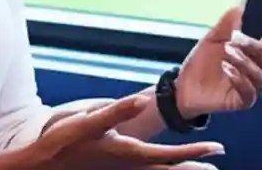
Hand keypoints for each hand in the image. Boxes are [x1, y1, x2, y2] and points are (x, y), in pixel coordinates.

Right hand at [22, 95, 223, 168]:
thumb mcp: (89, 121)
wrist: (43, 165)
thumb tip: (143, 99)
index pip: (170, 155)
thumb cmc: (64, 143)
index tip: (218, 150)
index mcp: (129, 154)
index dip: (195, 152)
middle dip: (193, 168)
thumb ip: (117, 110)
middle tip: (216, 168)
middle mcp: (130, 167)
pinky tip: (162, 167)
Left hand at [175, 0, 261, 117]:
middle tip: (232, 40)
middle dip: (251, 47)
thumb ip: (229, 21)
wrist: (183, 85)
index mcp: (250, 55)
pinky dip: (240, 80)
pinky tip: (227, 70)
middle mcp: (254, 72)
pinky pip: (249, 94)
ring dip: (245, 64)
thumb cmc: (201, 62)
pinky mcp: (240, 103)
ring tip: (227, 54)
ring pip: (261, 79)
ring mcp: (249, 88)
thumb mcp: (214, 38)